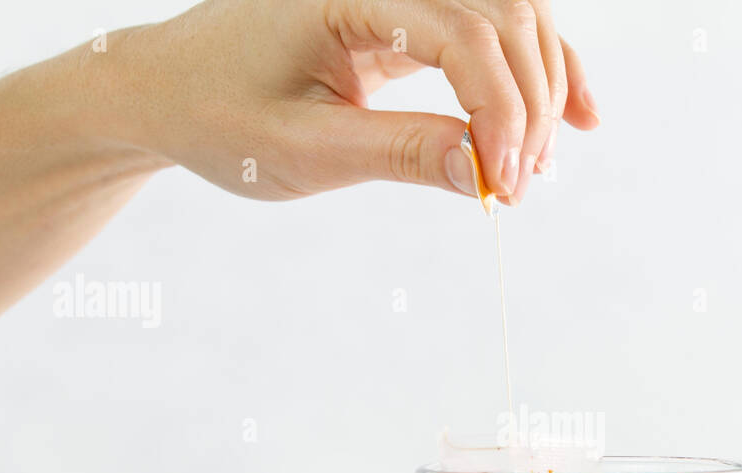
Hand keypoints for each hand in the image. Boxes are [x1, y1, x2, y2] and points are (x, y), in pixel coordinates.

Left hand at [124, 0, 600, 204]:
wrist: (168, 89)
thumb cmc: (219, 115)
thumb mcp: (305, 149)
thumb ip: (400, 152)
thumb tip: (484, 171)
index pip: (461, 35)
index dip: (499, 112)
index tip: (503, 186)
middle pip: (503, 15)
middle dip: (530, 103)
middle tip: (521, 185)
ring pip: (511, 17)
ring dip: (543, 88)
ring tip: (539, 166)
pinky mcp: (409, 17)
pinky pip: (492, 32)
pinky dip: (534, 75)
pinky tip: (574, 117)